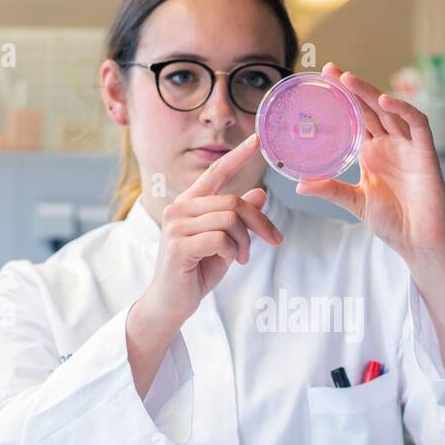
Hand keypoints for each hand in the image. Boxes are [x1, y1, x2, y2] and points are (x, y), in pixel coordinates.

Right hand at [135, 133, 283, 333]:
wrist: (171, 303)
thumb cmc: (196, 272)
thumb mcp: (225, 242)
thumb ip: (238, 218)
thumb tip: (260, 193)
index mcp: (189, 203)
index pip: (216, 172)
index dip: (238, 156)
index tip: (258, 140)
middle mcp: (179, 209)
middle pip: (233, 201)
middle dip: (259, 222)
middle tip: (273, 240)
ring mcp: (176, 226)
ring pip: (229, 219)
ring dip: (245, 242)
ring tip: (241, 257)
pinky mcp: (178, 245)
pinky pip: (221, 239)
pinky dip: (232, 252)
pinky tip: (228, 262)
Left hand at [294, 63, 444, 271]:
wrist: (419, 242)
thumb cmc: (393, 223)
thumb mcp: (355, 202)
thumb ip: (330, 189)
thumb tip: (299, 185)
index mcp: (372, 153)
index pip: (356, 118)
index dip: (343, 99)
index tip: (323, 81)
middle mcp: (390, 145)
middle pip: (370, 108)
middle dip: (352, 88)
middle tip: (330, 70)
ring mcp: (408, 148)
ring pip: (390, 111)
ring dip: (371, 93)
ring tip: (348, 80)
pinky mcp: (426, 154)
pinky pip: (418, 124)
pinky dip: (403, 110)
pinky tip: (385, 102)